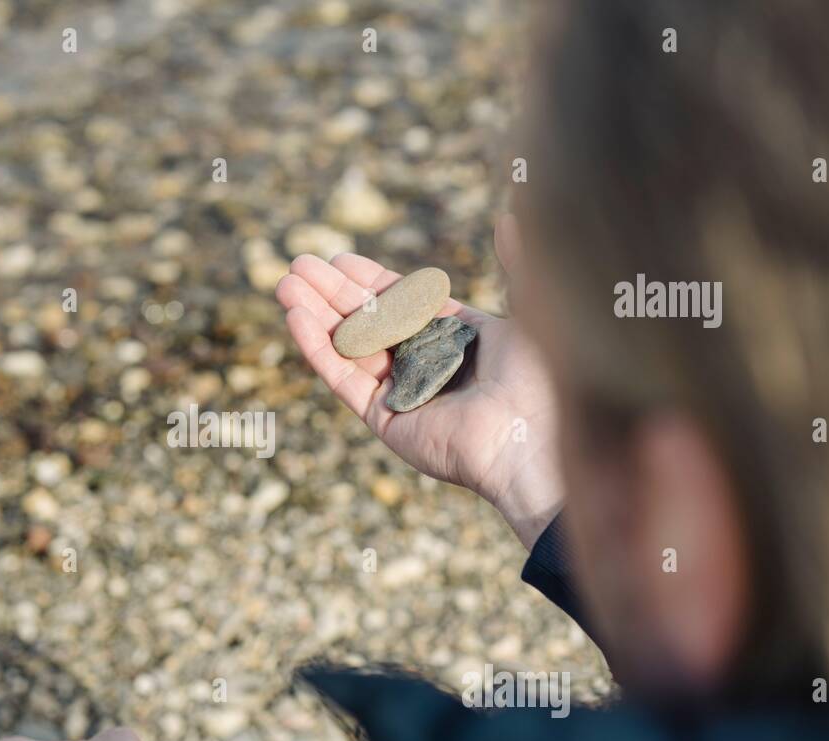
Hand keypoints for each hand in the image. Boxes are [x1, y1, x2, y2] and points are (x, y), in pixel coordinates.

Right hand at [275, 219, 562, 547]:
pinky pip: (344, 378)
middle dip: (331, 293)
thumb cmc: (543, 377)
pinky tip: (296, 317)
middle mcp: (425, 365)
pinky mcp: (385, 419)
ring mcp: (403, 393)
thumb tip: (509, 216)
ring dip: (315, 315)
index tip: (339, 258)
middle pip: (367, 321)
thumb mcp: (532, 306)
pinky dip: (318, 348)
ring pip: (348, 347)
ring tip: (285, 284)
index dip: (368, 280)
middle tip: (297, 265)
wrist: (533, 437)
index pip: (402, 303)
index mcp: (456, 338)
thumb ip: (515, 263)